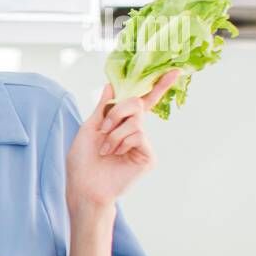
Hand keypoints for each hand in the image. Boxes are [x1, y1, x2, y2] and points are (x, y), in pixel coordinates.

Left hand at [65, 71, 180, 213]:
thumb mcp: (90, 127)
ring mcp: (143, 144)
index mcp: (121, 123)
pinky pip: (139, 135)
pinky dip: (122, 142)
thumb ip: (103, 107)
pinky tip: (115, 155)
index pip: (142, 101)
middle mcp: (135, 131)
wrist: (84, 184)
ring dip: (114, 133)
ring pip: (135, 121)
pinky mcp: (148, 156)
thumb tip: (111, 85)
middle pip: (136, 104)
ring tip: (105, 149)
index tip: (173, 71)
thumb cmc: (83, 159)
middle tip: (103, 128)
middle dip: (117, 112)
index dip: (158, 86)